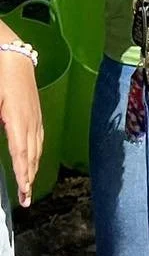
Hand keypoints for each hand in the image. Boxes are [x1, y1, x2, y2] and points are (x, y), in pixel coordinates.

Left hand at [0, 49, 41, 207]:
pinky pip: (38, 140)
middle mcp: (30, 121)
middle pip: (32, 155)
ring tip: (30, 187)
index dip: (23, 174)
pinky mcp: (35, 114)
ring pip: (37, 149)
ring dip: (34, 169)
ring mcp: (35, 118)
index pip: (21, 153)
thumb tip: (11, 145)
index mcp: (17, 119)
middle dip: (29, 179)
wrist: (13, 55)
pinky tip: (34, 161)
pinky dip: (37, 155)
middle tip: (26, 199)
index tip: (24, 192)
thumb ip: (1, 120)